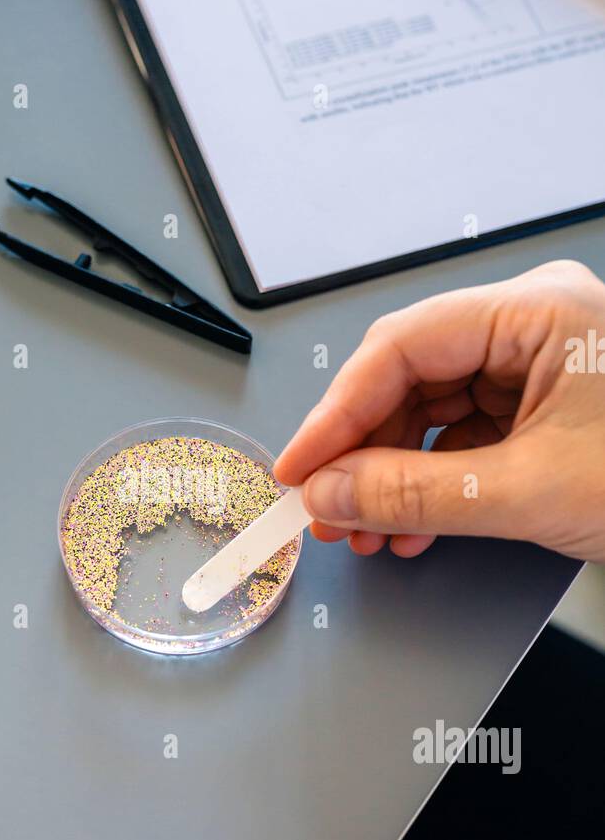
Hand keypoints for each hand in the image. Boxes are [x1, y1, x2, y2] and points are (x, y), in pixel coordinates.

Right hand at [275, 260, 604, 561]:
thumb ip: (416, 493)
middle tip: (325, 507)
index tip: (300, 466)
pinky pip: (460, 437)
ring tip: (365, 529)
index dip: (336, 412)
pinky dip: (428, 484)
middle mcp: (531, 325)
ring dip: (390, 477)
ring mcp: (535, 365)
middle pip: (409, 379)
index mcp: (537, 310)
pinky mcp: (540, 406)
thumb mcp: (531, 491)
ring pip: (429, 412)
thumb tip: (332, 491)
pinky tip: (409, 526)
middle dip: (361, 453)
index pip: (401, 347)